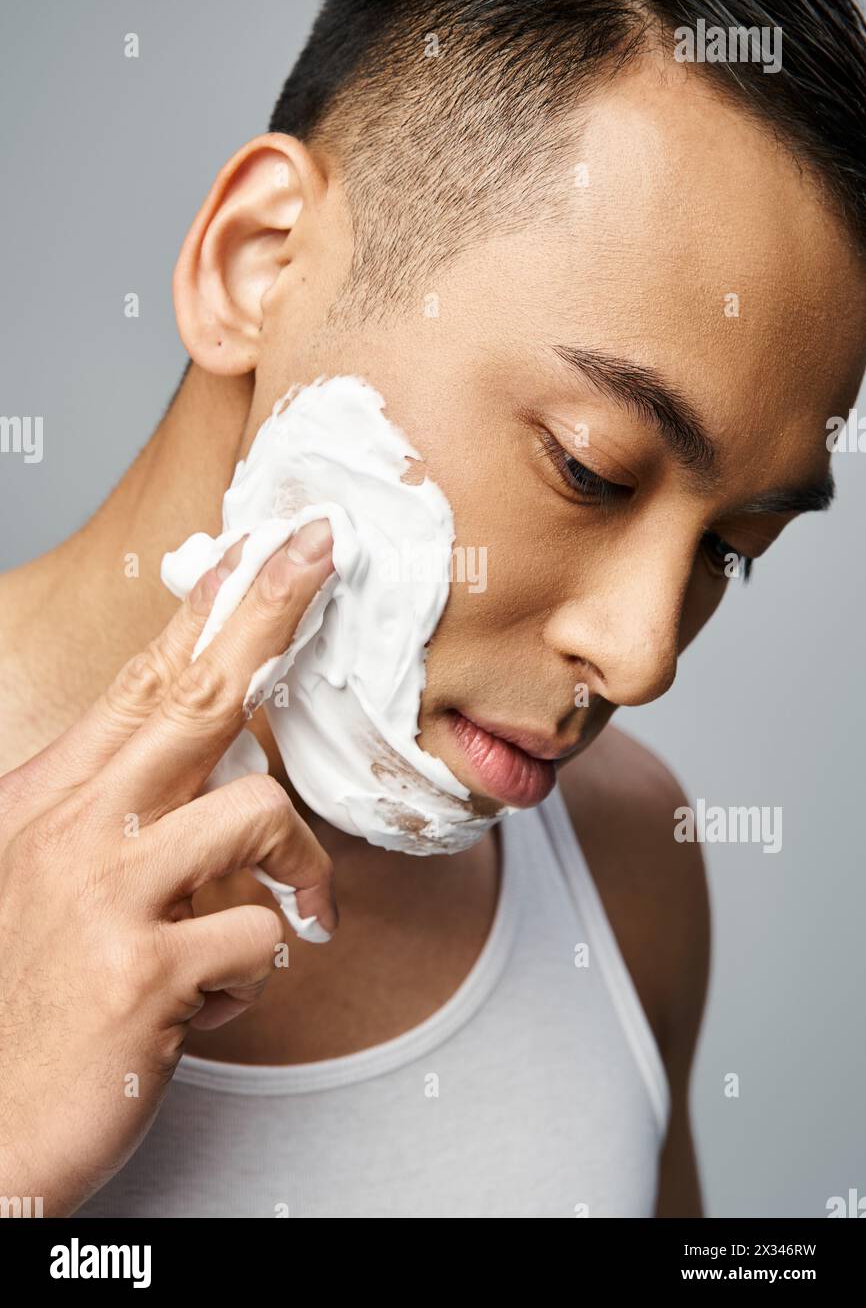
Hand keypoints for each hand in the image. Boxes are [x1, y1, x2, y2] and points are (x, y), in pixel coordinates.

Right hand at [0, 518, 334, 1215]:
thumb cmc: (17, 1000)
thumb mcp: (43, 884)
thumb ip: (112, 823)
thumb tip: (202, 784)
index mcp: (50, 802)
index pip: (141, 682)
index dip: (209, 608)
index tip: (257, 547)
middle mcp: (73, 831)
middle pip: (192, 696)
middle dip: (267, 611)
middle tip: (320, 550)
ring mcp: (105, 898)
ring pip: (255, 814)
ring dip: (296, 867)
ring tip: (290, 913)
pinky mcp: (142, 974)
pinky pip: (260, 937)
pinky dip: (259, 972)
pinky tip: (214, 1004)